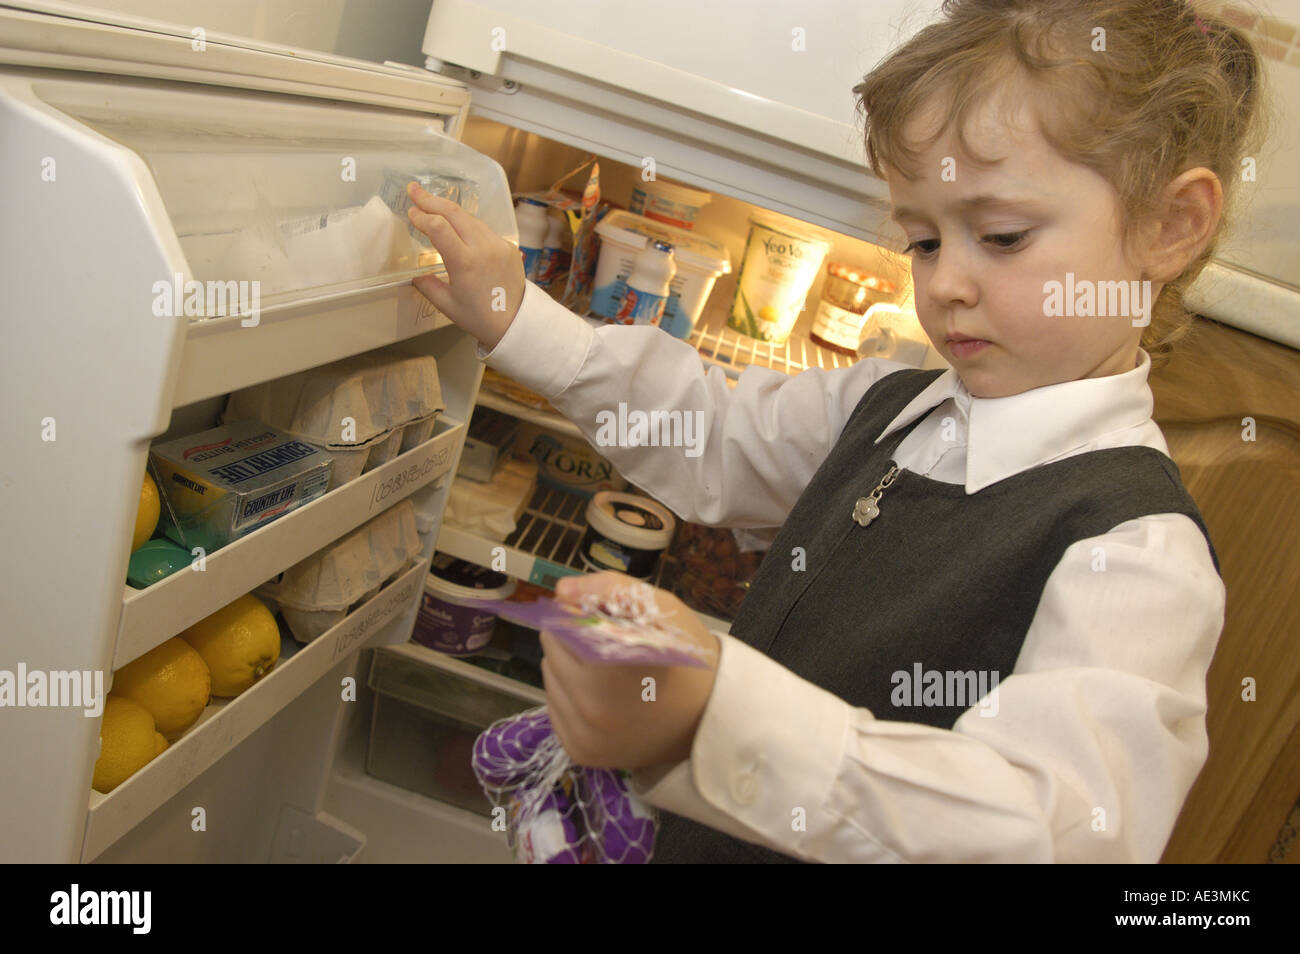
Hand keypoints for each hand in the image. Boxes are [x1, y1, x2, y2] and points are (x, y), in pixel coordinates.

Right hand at [405, 182, 525, 350]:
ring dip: (449, 210)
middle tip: (414, 190)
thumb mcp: (447, 305)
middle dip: (431, 200)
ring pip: (469, 218)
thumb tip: (415, 275)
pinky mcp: (508, 246)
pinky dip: (467, 223)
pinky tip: (457, 225)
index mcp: (465, 263)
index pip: (438, 228)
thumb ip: (427, 286)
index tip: (411, 213)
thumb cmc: (480, 317)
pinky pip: (484, 229)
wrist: (515, 322)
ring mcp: (498, 245)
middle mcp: (483, 248)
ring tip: (432, 204)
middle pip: (454, 213)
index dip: (422, 216)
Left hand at [540, 571, 720, 770]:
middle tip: (611, 645)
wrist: (711, 716)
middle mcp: (592, 709)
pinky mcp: (581, 752)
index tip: (604, 618)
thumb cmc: (687, 657)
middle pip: (552, 651)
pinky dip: (572, 697)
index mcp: (611, 669)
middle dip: (574, 640)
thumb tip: (562, 590)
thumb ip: (610, 589)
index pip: (562, 626)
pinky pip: (556, 709)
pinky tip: (605, 697)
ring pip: (550, 679)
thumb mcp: (661, 609)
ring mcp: (585, 736)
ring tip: (609, 672)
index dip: (580, 615)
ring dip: (570, 668)